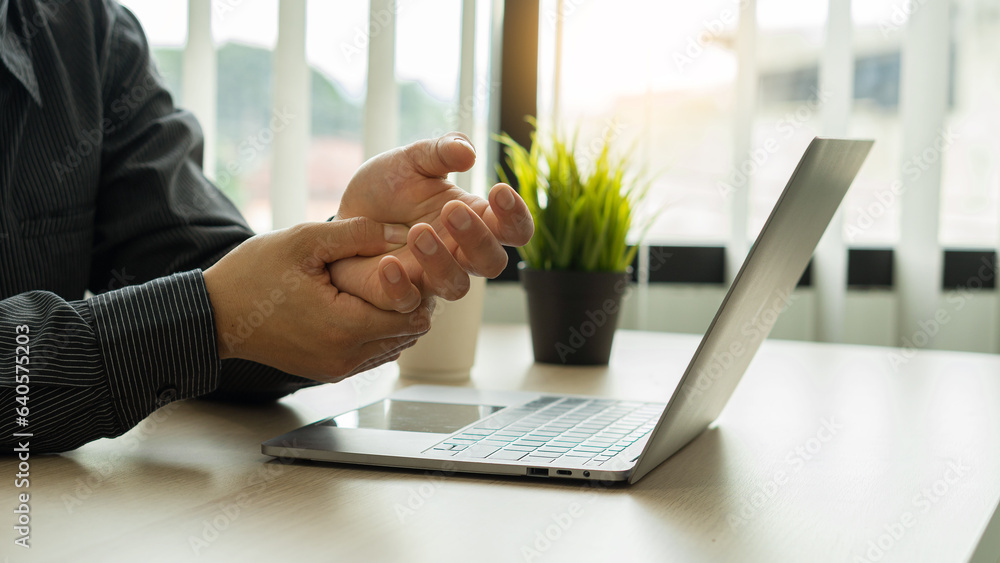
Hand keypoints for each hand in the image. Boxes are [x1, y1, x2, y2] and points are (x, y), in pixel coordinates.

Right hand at [203, 217, 433, 382]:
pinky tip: (362, 302)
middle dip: (410, 301)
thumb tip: (403, 233)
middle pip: (409, 332)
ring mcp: (337, 369)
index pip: (412, 314)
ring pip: (395, 345)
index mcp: (343, 327)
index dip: (417, 285)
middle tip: (399, 269)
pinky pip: (373, 353)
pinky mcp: (330, 372)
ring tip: (381, 284)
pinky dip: (377, 330)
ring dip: (394, 316)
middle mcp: (345, 357)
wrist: (215, 314)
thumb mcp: (304, 240)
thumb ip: (358, 233)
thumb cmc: (253, 274)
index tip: (407, 261)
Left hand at [328, 132, 533, 311]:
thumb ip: (440, 152)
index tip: (498, 191)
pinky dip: (400, 286)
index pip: (514, 230)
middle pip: (493, 263)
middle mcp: (460, 254)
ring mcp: (431, 277)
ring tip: (417, 231)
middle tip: (452, 209)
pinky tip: (387, 263)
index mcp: (474, 220)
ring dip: (441, 261)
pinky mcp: (399, 293)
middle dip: (478, 238)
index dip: (516, 216)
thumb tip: (468, 152)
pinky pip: (409, 303)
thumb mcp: (411, 160)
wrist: (345, 213)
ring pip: (456, 286)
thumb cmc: (387, 188)